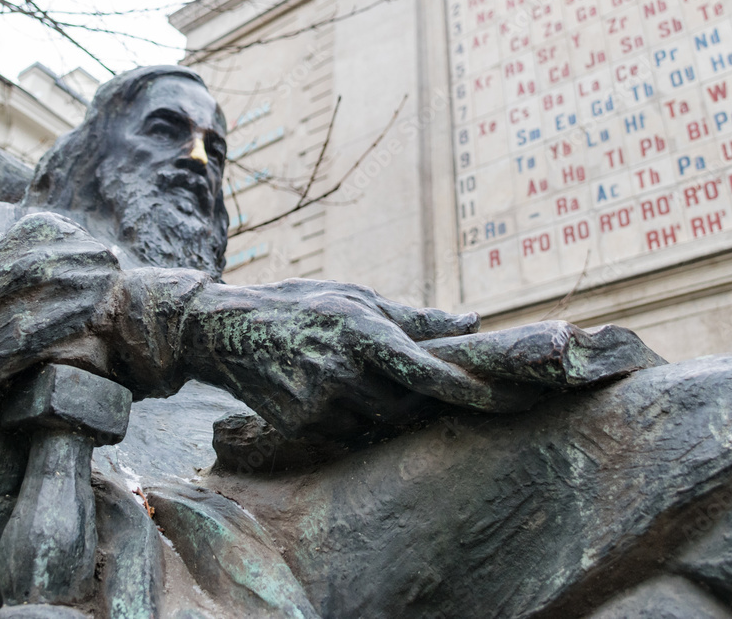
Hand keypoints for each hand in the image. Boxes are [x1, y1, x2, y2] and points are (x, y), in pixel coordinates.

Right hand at [180, 279, 486, 438]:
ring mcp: (318, 403)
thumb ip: (413, 316)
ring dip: (392, 412)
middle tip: (446, 393)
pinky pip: (348, 434)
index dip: (467, 386)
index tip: (507, 396)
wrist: (224, 330)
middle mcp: (341, 369)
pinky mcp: (300, 426)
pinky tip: (341, 396)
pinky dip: (358, 421)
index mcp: (359, 329)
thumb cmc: (299, 305)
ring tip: (376, 385)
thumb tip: (472, 322)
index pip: (425, 368)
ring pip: (380, 424)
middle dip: (429, 403)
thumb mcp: (354, 297)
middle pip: (408, 406)